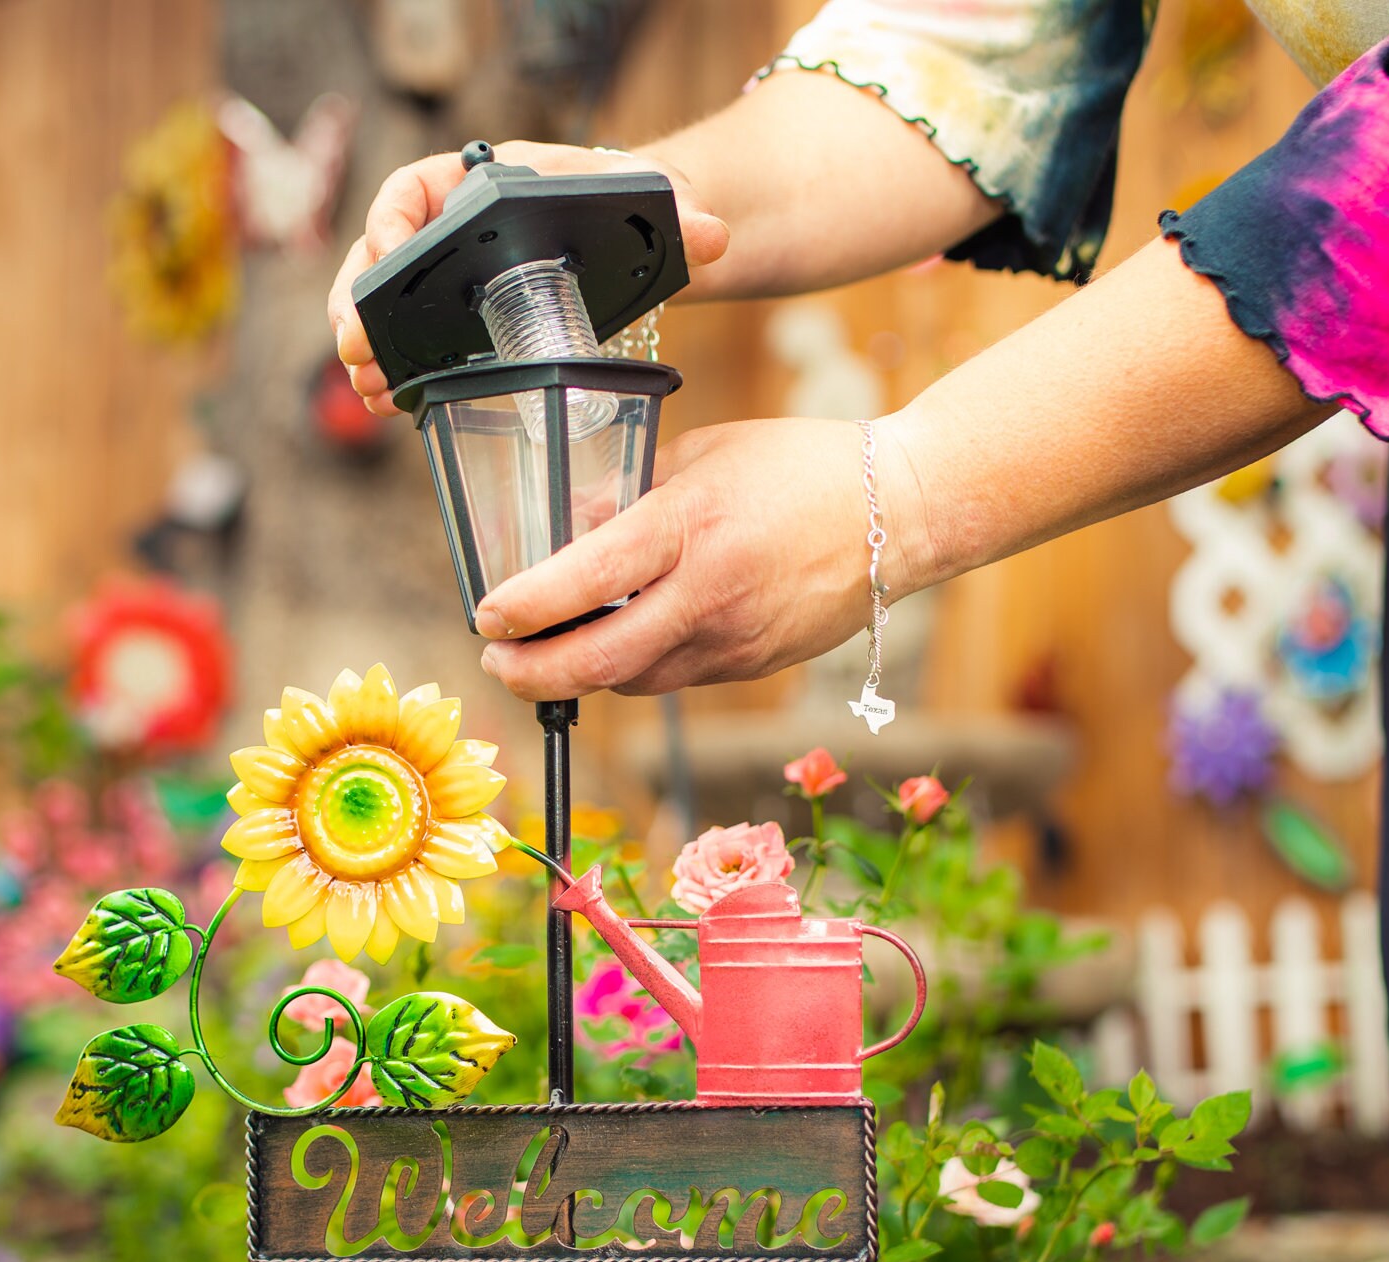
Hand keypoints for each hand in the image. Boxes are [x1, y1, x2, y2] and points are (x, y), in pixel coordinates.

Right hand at [328, 141, 729, 415]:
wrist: (635, 235)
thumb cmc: (631, 204)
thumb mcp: (653, 201)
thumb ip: (679, 214)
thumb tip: (713, 235)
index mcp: (485, 183)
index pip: (415, 188)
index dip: (391, 219)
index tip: (386, 252)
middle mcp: (455, 227)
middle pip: (383, 256)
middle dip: (360, 299)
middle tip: (353, 343)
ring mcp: (453, 277)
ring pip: (390, 305)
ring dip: (369, 344)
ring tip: (364, 384)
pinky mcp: (462, 320)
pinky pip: (415, 342)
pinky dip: (398, 370)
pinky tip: (388, 403)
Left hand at [474, 417, 927, 700]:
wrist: (902, 515)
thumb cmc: (801, 468)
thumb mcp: (705, 453)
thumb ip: (629, 496)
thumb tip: (565, 533)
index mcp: (692, 526)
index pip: (586, 579)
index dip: (525, 609)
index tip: (486, 618)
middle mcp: (711, 594)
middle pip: (598, 662)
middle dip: (532, 674)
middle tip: (498, 664)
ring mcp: (735, 641)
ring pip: (631, 681)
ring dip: (580, 675)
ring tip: (547, 651)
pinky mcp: (752, 666)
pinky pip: (673, 678)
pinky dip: (633, 667)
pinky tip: (617, 640)